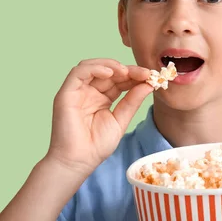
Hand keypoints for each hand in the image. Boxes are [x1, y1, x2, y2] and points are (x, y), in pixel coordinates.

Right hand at [46, 59, 153, 175]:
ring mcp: (77, 91)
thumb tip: (149, 84)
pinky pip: (78, 73)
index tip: (151, 76)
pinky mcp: (66, 93)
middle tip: (144, 73)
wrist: (79, 161)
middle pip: (108, 71)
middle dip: (128, 70)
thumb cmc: (97, 145)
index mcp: (103, 97)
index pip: (119, 79)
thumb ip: (133, 101)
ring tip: (126, 72)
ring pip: (92, 66)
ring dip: (111, 65)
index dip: (135, 75)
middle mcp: (89, 92)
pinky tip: (110, 72)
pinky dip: (95, 68)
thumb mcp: (121, 119)